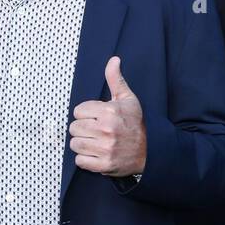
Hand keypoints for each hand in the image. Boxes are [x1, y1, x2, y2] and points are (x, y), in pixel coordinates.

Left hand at [69, 56, 146, 176]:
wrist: (151, 150)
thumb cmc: (136, 123)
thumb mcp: (128, 99)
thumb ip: (116, 79)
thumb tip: (113, 59)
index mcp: (109, 111)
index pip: (78, 111)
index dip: (86, 114)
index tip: (96, 118)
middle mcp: (107, 130)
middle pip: (74, 128)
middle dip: (82, 129)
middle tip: (95, 131)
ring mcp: (105, 148)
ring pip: (75, 144)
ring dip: (82, 144)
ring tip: (95, 142)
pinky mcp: (104, 165)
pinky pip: (80, 161)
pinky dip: (85, 159)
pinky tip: (96, 153)